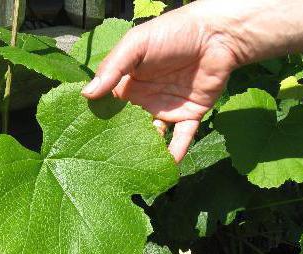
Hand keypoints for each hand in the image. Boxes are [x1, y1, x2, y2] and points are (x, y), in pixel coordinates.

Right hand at [81, 1, 239, 161]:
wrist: (216, 35)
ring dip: (147, 153)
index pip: (109, 107)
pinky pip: (182, 139)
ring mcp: (167, 110)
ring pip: (154, 138)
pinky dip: (176, 153)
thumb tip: (86, 94)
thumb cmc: (172, 33)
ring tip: (135, 171)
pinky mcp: (190, 116)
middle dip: (121, 144)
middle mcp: (145, 100)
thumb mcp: (136, 45)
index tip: (86, 140)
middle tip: (108, 164)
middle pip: (130, 128)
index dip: (99, 121)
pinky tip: (168, 167)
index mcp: (128, 84)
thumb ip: (113, 67)